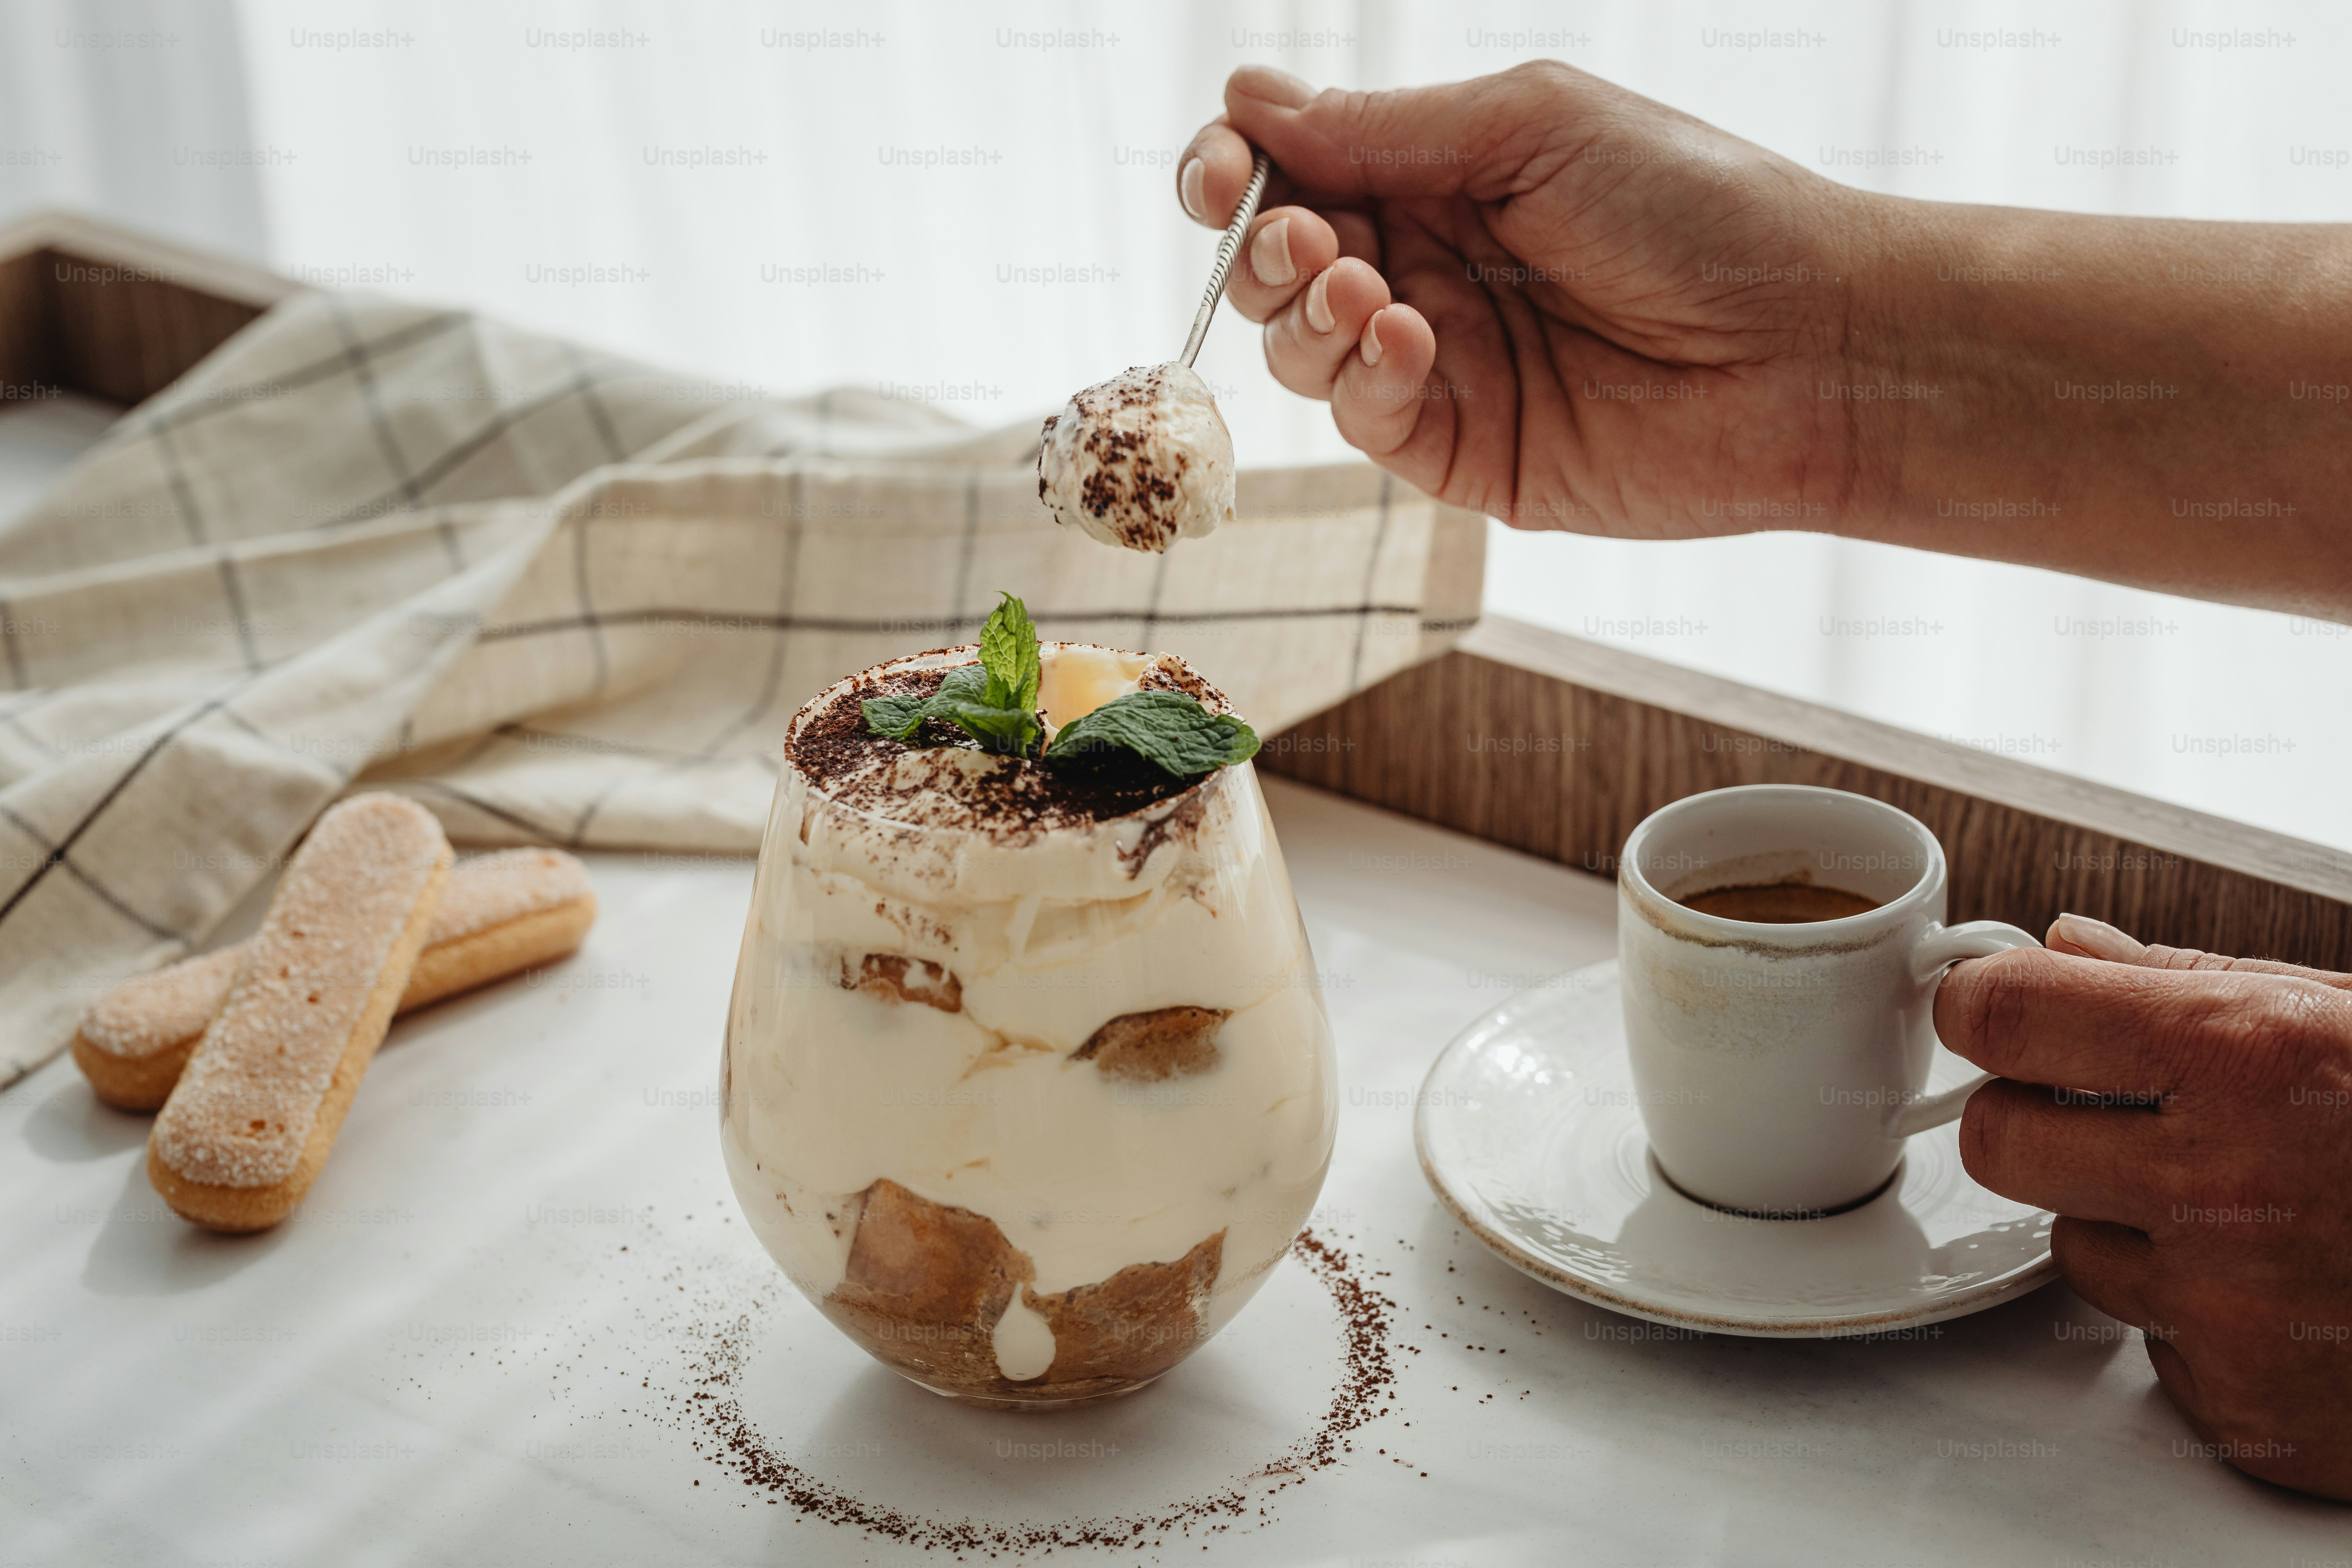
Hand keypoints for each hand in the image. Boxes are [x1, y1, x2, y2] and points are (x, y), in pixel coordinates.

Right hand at [1177, 63, 1878, 534]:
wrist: (1807, 346)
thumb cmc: (1699, 209)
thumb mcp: (1531, 128)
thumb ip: (1386, 128)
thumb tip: (1251, 100)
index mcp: (1443, 176)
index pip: (1297, 169)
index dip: (1238, 169)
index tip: (1223, 171)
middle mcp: (1428, 268)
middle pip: (1276, 263)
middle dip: (1259, 245)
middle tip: (1297, 233)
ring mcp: (1438, 365)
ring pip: (1299, 349)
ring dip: (1303, 311)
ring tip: (1355, 286)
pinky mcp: (1459, 451)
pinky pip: (1362, 422)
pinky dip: (1362, 377)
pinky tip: (1405, 339)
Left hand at [1936, 912, 2351, 1498]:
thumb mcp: (2339, 1015)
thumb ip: (2182, 978)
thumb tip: (2063, 949)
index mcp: (2246, 1058)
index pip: (2003, 1017)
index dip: (1984, 1008)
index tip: (1993, 1011)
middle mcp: (2223, 1185)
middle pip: (1996, 1142)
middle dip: (2032, 1122)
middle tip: (2109, 1116)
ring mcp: (2230, 1308)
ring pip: (2072, 1248)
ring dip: (2127, 1226)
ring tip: (2248, 1210)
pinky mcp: (2245, 1406)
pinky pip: (2150, 1345)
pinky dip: (2198, 1319)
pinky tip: (2285, 1292)